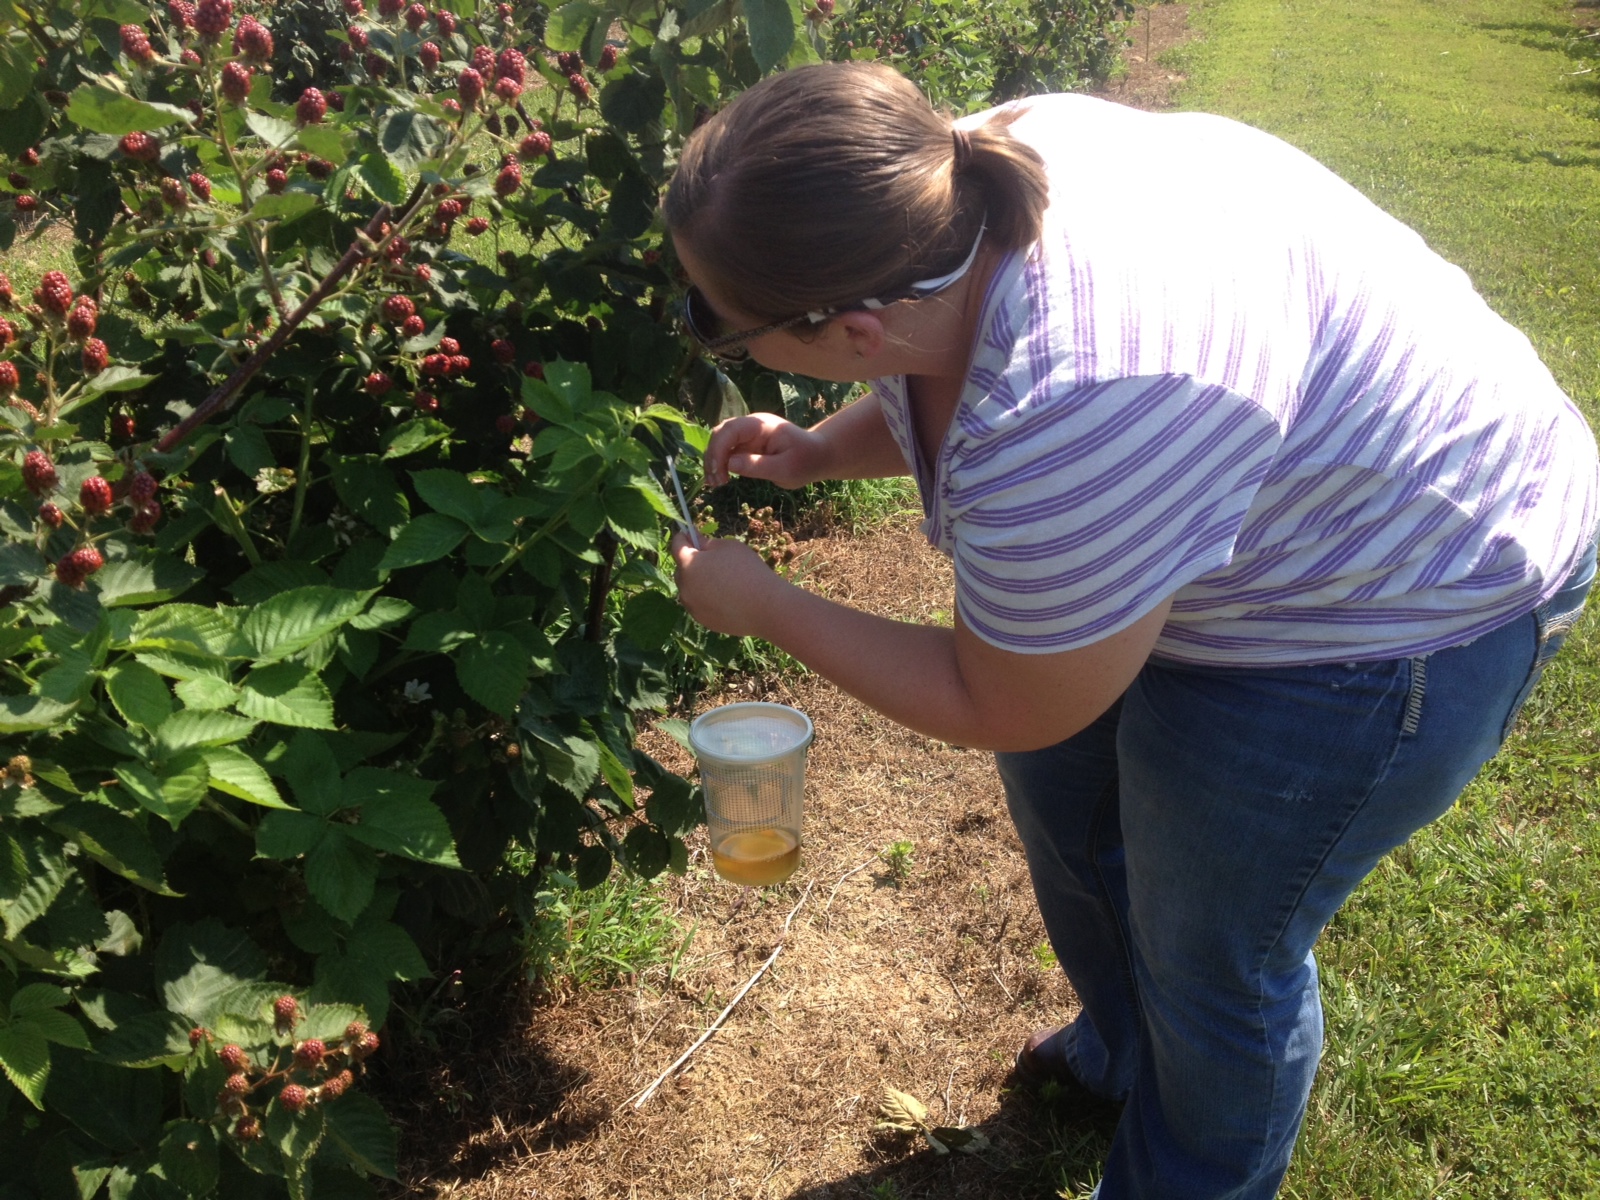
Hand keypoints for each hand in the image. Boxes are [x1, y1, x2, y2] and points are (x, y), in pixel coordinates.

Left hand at [671, 533, 784, 636]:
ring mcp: (692, 606)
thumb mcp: (728, 547)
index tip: (690, 534)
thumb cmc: (747, 570)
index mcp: (688, 565)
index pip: (677, 546)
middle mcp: (684, 587)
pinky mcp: (702, 620)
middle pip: (681, 570)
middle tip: (712, 560)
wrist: (765, 607)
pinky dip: (706, 598)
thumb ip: (707, 543)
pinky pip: (699, 604)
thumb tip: (697, 542)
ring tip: (721, 581)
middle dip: (692, 562)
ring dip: (698, 582)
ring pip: (690, 589)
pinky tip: (725, 597)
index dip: (683, 537)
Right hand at [704, 412, 827, 488]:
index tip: (719, 473)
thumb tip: (730, 463)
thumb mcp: (785, 469)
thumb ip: (757, 466)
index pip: (731, 430)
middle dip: (713, 457)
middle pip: (720, 434)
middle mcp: (750, 426)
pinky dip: (720, 465)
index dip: (719, 450)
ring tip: (716, 484)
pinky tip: (720, 480)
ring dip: (713, 462)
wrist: (816, 456)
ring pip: (719, 442)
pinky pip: (726, 451)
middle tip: (715, 483)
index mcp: (761, 425)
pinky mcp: (745, 445)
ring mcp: (747, 434)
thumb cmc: (805, 461)